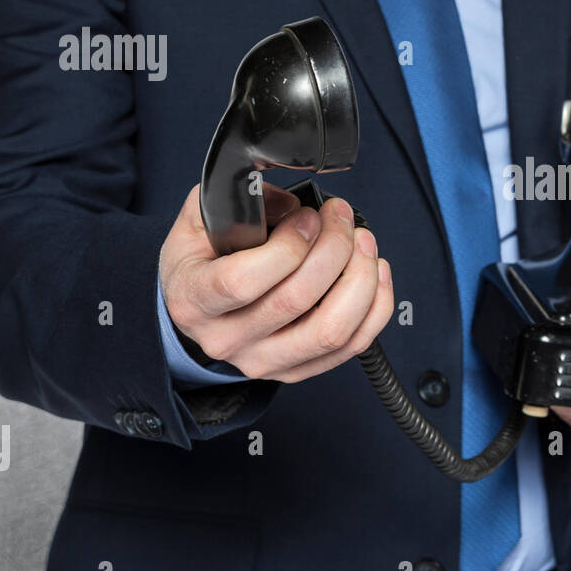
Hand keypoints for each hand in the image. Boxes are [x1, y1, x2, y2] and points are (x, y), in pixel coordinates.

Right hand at [159, 183, 393, 382]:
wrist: (199, 306)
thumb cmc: (204, 259)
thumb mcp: (199, 219)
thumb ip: (238, 201)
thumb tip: (293, 206)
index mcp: (194, 299)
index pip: (242, 281)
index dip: (287, 246)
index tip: (307, 216)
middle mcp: (226, 338)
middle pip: (296, 300)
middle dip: (333, 248)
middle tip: (340, 217)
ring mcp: (264, 361)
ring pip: (331, 330)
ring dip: (361, 278)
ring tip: (363, 242)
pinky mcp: (297, 370)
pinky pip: (352, 346)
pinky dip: (376, 306)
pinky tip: (376, 272)